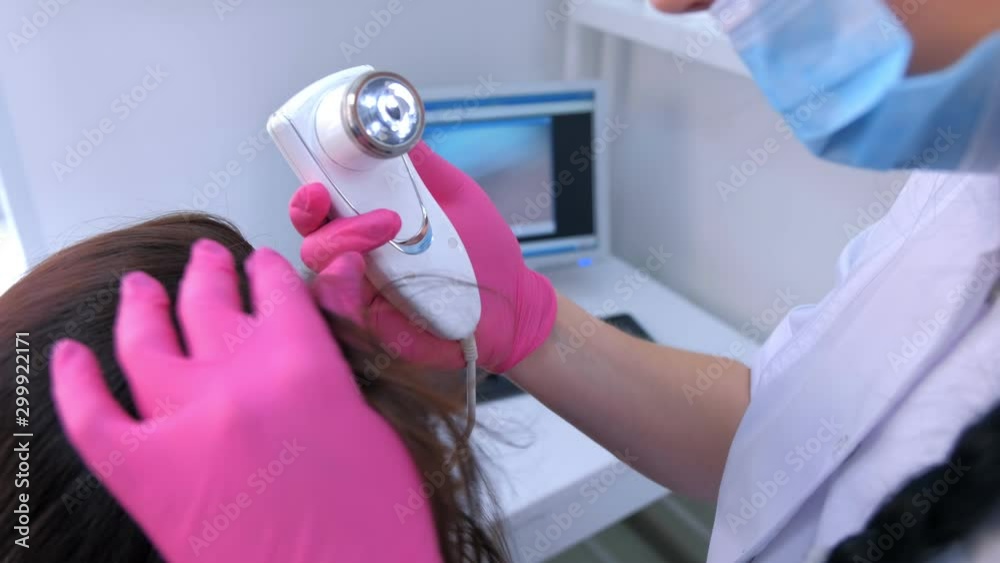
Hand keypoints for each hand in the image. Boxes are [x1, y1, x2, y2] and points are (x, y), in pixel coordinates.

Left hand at [50, 240, 440, 562]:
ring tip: (141, 288)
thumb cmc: (377, 526)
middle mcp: (236, 380)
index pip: (277, 289)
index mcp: (303, 363)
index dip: (269, 270)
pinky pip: (90, 415)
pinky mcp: (142, 477)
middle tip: (206, 258)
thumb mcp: (376, 420)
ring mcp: (182, 425)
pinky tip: (70, 357)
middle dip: (208, 272)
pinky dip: (73, 382)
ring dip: (141, 304)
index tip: (264, 264)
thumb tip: (336, 279)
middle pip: (208, 300)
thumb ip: (343, 342)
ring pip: (144, 340)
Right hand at [289, 141, 556, 372]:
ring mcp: (368, 295)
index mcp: (368, 223)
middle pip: (313, 242)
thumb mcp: (457, 196)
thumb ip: (423, 167)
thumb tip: (396, 130)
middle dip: (327, 225)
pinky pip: (350, 316)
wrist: (514, 298)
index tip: (316, 184)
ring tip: (388, 240)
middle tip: (382, 219)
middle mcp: (360, 258)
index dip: (307, 198)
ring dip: (345, 254)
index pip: (320, 209)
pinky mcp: (379, 329)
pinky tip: (372, 280)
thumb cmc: (483, 250)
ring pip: (325, 279)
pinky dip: (352, 296)